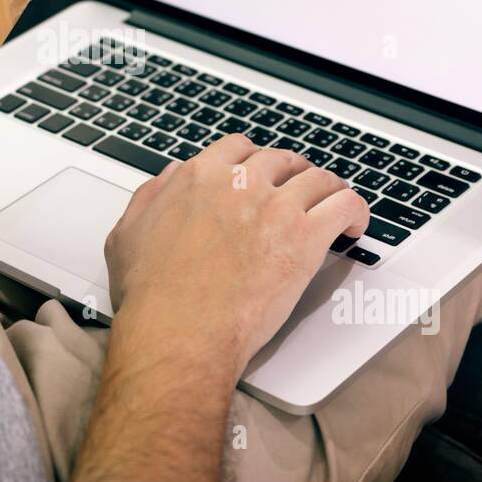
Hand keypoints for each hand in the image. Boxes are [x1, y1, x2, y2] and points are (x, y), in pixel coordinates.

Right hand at [74, 135, 369, 481]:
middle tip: (299, 194)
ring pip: (319, 179)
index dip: (254, 161)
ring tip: (333, 205)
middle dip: (293, 175)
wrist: (179, 332)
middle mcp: (240, 183)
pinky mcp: (304, 237)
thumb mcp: (126, 234)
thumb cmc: (152, 295)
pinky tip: (353, 225)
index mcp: (199, 177)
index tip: (261, 176)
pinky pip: (345, 205)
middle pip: (282, 161)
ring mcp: (275, 207)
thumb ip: (150, 197)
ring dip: (328, 189)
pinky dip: (354, 210)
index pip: (239, 148)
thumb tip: (170, 177)